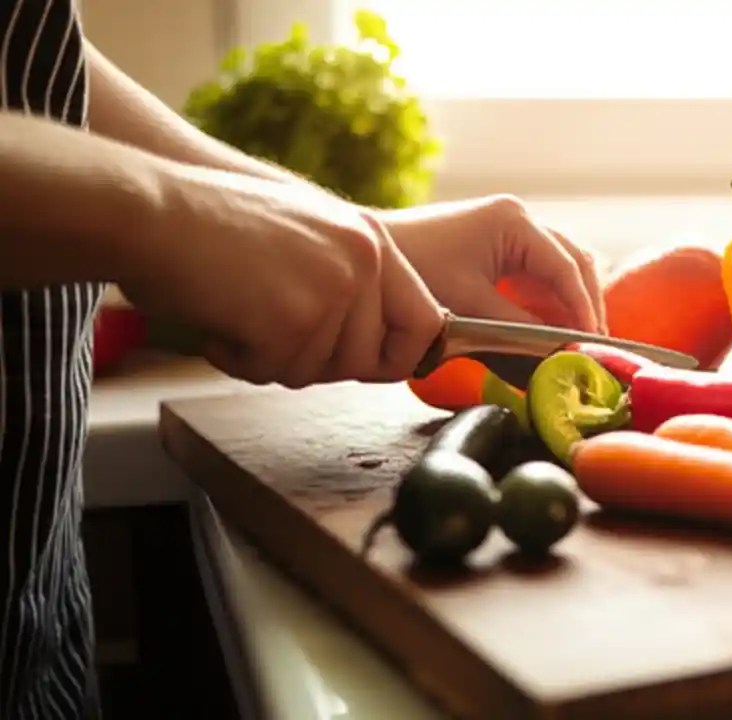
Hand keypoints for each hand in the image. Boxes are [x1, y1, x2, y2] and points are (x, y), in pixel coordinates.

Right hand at [122, 165, 443, 386]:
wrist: (149, 209)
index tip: (367, 365)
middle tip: (270, 331)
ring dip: (272, 358)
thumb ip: (351, 279)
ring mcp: (334, 290)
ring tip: (238, 310)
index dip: (398, 356)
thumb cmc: (210, 222)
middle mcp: (364, 262)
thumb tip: (380, 341)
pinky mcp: (295, 320)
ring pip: (319, 370)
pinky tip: (219, 317)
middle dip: (318, 362)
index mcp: (371, 239)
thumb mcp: (307, 233)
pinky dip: (238, 358)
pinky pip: (274, 371)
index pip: (427, 321)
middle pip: (369, 360)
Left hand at [379, 195, 605, 333]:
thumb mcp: (471, 308)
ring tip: (576, 340)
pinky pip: (539, 272)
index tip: (593, 343)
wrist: (368, 261)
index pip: (567, 268)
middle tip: (593, 346)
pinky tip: (551, 328)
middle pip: (574, 261)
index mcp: (514, 222)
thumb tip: (559, 356)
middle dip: (586, 303)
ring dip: (571, 301)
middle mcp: (519, 217)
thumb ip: (521, 331)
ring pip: (561, 266)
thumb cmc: (414, 275)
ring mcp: (508, 229)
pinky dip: (550, 299)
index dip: (584, 308)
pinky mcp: (497, 245)